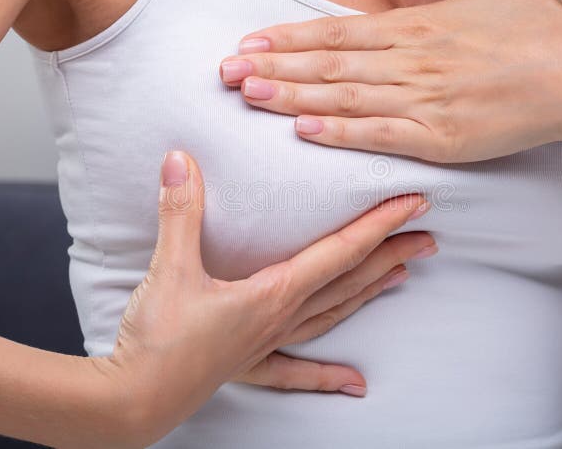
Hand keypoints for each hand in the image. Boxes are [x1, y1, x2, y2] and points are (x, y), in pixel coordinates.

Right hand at [97, 151, 434, 445]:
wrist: (134, 400)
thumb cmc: (157, 338)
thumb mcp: (170, 268)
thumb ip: (181, 212)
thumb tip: (181, 161)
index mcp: (272, 293)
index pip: (340, 251)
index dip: (379, 224)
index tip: (413, 205)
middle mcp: (282, 318)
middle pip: (349, 280)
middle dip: (390, 254)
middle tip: (427, 236)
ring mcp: (270, 344)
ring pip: (334, 313)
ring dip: (370, 293)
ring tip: (402, 276)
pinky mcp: (250, 364)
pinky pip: (298, 370)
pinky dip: (328, 375)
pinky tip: (355, 384)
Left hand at [219, 0, 561, 162]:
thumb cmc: (539, 24)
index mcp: (418, 25)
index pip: (337, 32)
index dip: (289, 38)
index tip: (249, 43)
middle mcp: (412, 61)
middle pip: (329, 65)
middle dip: (273, 67)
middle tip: (225, 73)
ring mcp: (425, 101)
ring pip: (345, 98)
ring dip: (293, 96)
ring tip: (249, 96)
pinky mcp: (442, 137)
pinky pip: (382, 135)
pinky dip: (342, 132)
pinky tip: (305, 130)